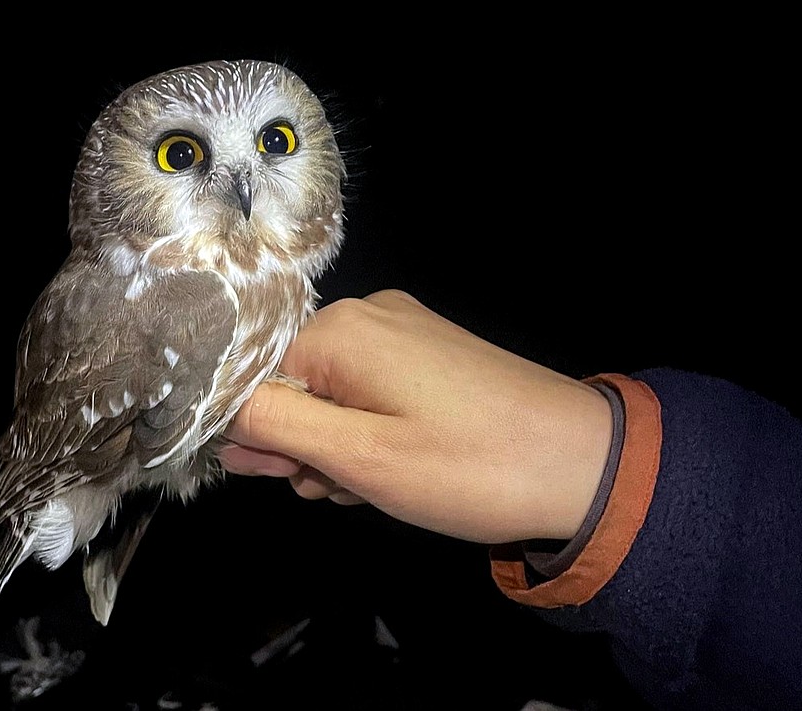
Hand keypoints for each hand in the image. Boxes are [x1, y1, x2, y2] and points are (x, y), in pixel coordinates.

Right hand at [220, 290, 612, 543]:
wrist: (586, 464)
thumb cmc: (468, 466)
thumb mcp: (359, 457)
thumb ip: (277, 427)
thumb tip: (215, 408)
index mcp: (341, 329)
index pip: (254, 374)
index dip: (257, 432)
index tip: (282, 478)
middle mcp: (368, 314)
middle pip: (292, 380)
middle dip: (300, 441)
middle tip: (332, 488)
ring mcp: (404, 329)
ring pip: (330, 391)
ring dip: (335, 444)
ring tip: (367, 487)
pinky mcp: (430, 351)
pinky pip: (368, 388)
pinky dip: (366, 430)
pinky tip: (388, 468)